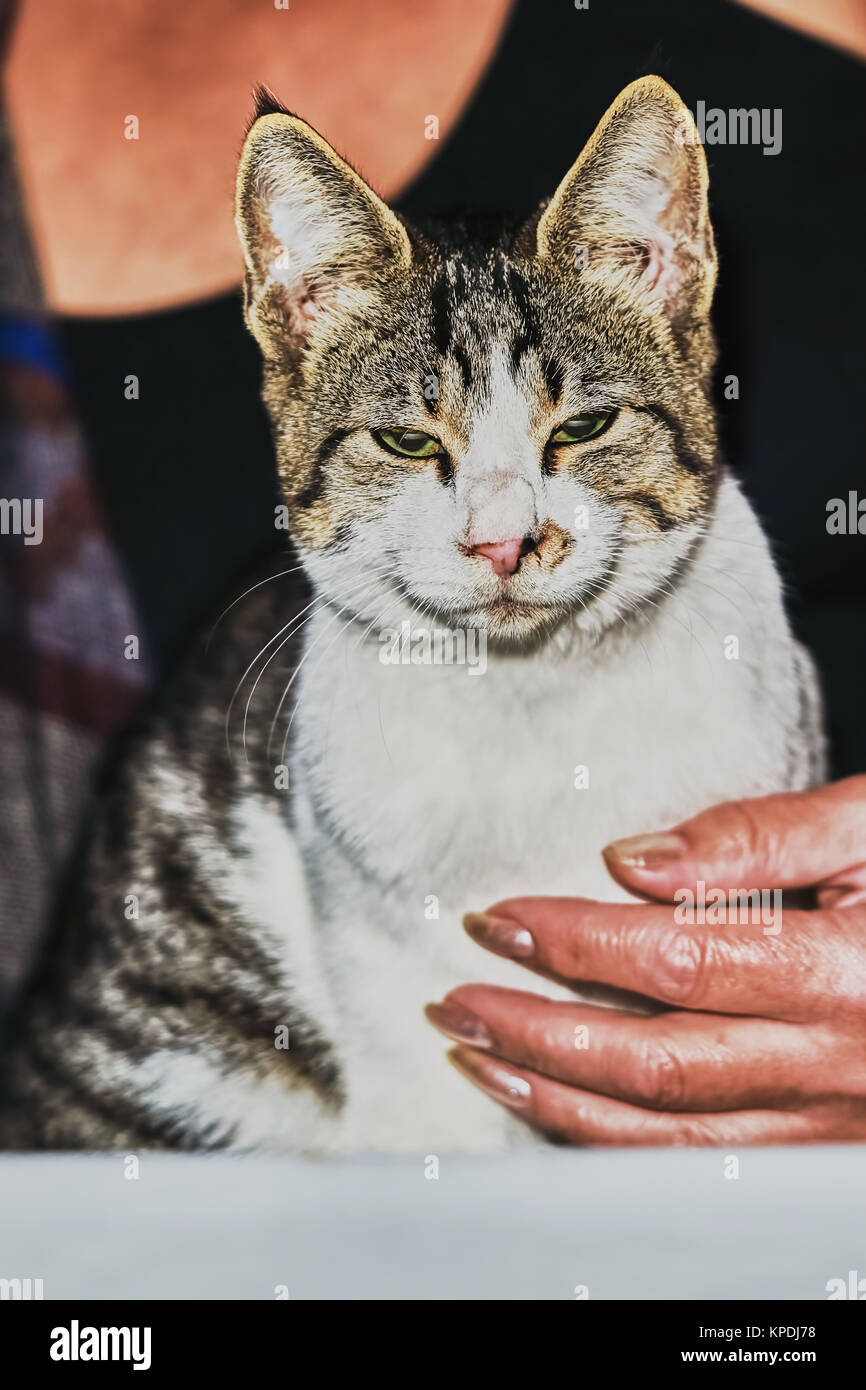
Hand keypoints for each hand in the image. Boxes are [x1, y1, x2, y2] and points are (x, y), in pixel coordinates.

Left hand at [426, 776, 865, 1143]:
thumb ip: (760, 836)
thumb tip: (632, 861)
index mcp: (849, 977)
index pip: (676, 960)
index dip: (573, 940)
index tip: (499, 919)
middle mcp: (837, 1067)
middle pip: (654, 1063)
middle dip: (538, 1029)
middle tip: (456, 994)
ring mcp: (829, 1125)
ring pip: (667, 1134)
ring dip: (556, 1095)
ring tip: (477, 1051)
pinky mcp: (822, 1150)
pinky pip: (701, 1164)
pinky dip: (612, 1141)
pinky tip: (554, 1102)